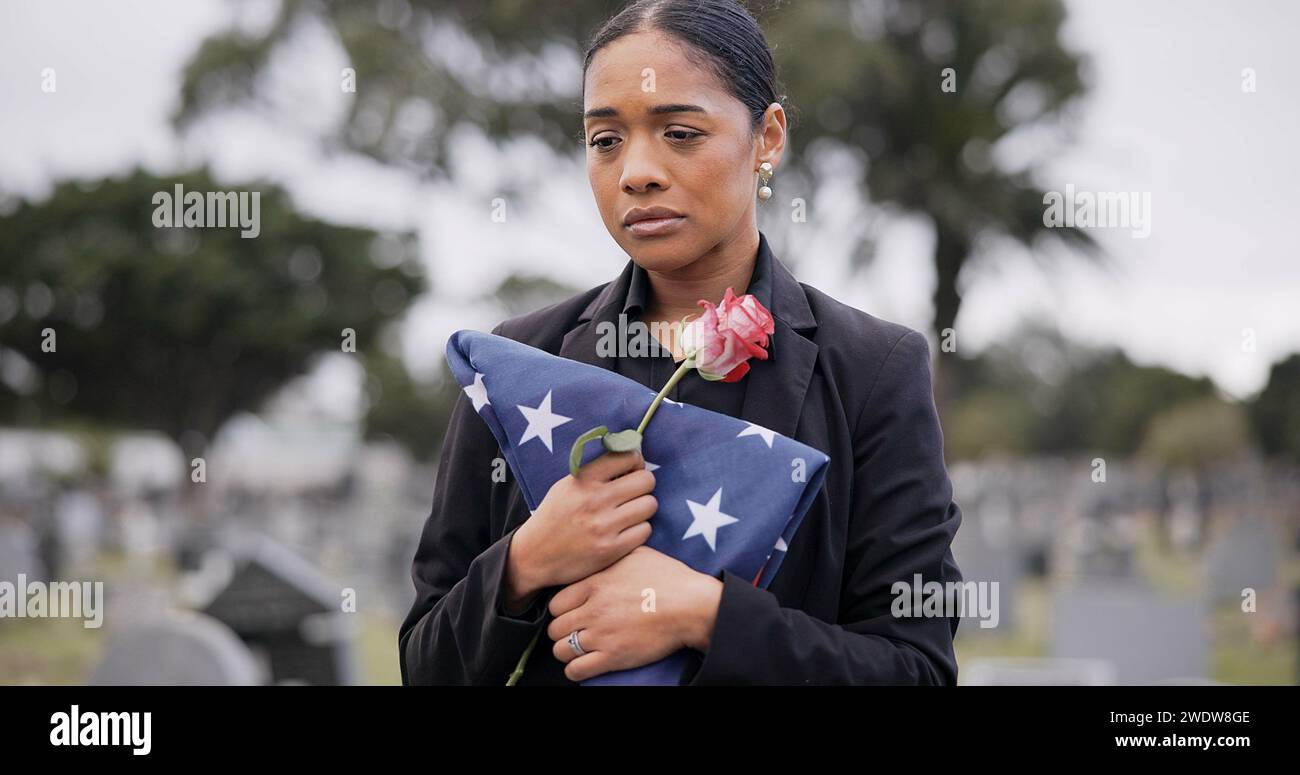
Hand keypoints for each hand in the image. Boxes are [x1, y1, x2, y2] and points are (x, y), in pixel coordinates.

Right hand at [506, 449, 655, 604]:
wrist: (535, 555)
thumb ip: (597, 471)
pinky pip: (645, 530)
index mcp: (584, 479)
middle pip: (646, 480)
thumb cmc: (555, 516)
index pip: (628, 457)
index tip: (631, 471)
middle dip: (643, 486)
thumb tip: (634, 459)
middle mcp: (595, 500)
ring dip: (643, 509)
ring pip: (649, 505)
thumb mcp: (567, 485)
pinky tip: (625, 531)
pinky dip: (639, 530)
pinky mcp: (611, 549)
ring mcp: (604, 525)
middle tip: (634, 494)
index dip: (636, 462)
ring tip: (629, 513)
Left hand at [546, 545, 722, 681]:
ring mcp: (601, 635)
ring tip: (578, 648)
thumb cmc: (669, 578)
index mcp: (594, 583)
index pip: (555, 602)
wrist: (691, 605)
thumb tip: (603, 550)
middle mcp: (592, 610)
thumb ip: (612, 554)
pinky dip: (575, 669)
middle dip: (563, 630)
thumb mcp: (636, 554)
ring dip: (567, 650)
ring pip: (560, 649)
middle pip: (555, 627)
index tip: (572, 612)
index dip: (561, 609)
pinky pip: (576, 670)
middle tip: (576, 630)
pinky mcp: (613, 657)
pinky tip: (584, 663)